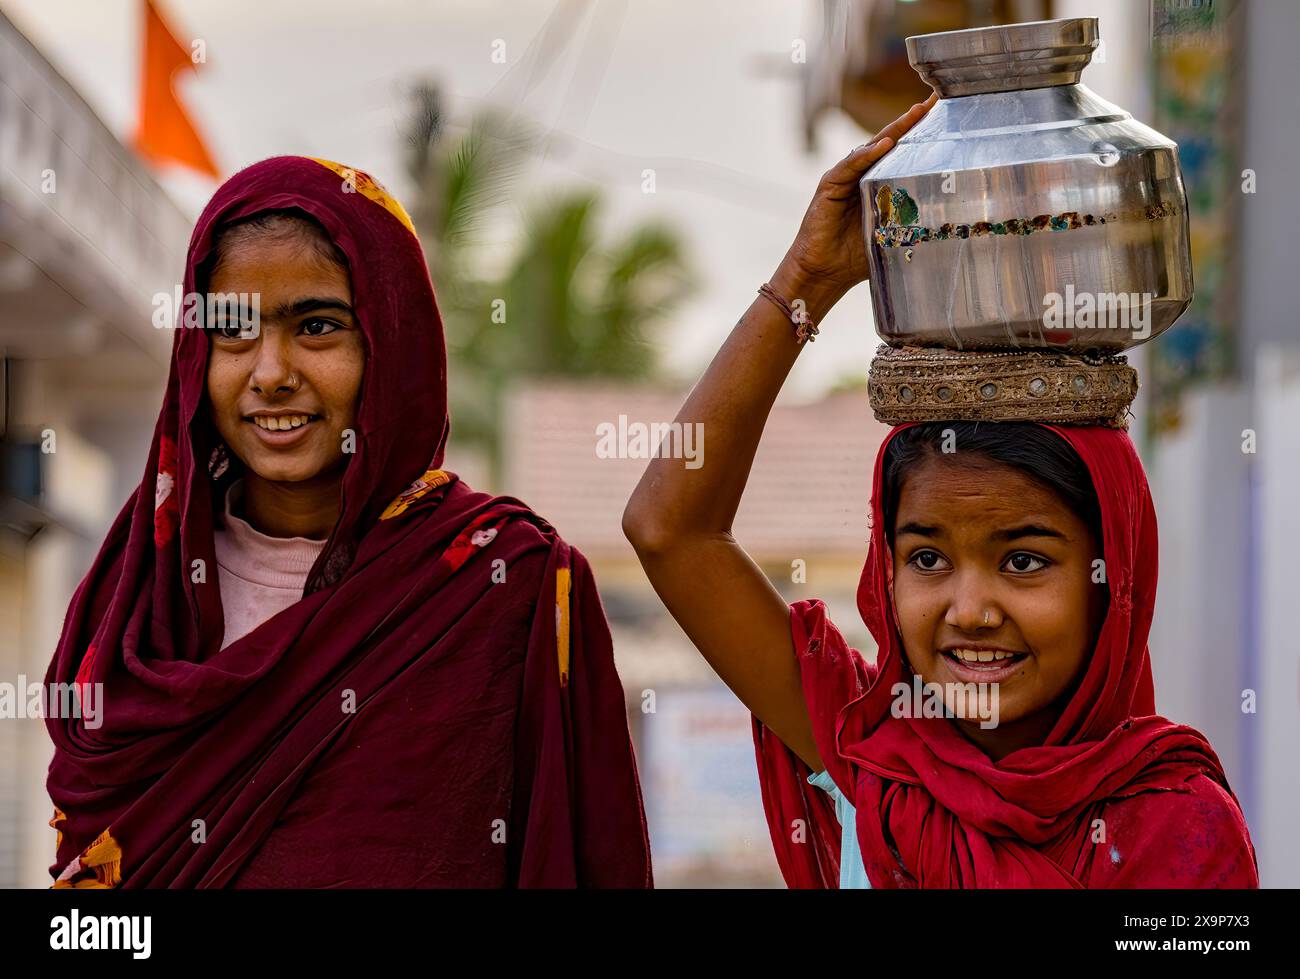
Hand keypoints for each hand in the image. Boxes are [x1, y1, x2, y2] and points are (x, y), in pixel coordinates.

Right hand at [772, 93, 937, 317]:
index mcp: (877, 185)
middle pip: (889, 142)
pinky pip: (849, 166)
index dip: (919, 135)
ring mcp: (844, 178)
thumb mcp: (891, 235)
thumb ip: (909, 221)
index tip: (942, 114)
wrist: (824, 273)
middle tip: (934, 101)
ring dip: (894, 130)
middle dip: (911, 121)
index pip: (900, 154)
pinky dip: (866, 155)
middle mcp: (860, 176)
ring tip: (915, 113)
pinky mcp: (829, 186)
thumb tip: (946, 220)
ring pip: (871, 147)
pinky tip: (883, 145)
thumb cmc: (855, 258)